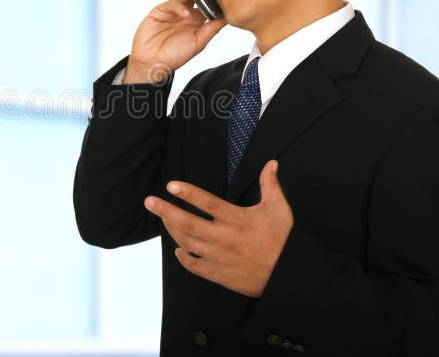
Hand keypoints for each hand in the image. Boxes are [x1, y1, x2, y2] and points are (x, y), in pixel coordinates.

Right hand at [123, 0, 225, 83]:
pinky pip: (170, 4)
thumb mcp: (199, 42)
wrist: (154, 63)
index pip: (207, 1)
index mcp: (197, 18)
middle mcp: (185, 11)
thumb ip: (212, 29)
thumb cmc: (175, 55)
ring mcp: (172, 10)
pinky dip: (178, 7)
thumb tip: (227, 17)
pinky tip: (185, 13)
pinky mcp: (159, 11)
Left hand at [143, 160, 292, 296]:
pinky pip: (195, 266)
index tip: (171, 185)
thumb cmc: (283, 240)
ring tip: (163, 218)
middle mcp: (225, 239)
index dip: (189, 194)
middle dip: (166, 212)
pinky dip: (184, 257)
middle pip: (189, 224)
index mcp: (238, 220)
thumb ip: (270, 185)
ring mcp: (220, 257)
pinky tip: (178, 249)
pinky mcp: (219, 274)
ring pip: (188, 243)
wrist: (288, 275)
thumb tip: (271, 163)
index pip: (209, 204)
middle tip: (149, 202)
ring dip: (172, 230)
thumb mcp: (279, 209)